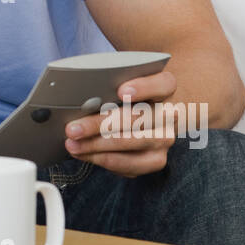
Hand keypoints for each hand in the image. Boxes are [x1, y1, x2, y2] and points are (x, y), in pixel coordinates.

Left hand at [63, 69, 179, 176]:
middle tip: (73, 128)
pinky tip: (84, 153)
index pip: (162, 84)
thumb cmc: (128, 92)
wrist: (146, 114)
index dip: (143, 88)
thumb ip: (110, 80)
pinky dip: (103, 160)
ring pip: (133, 144)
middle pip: (138, 119)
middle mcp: (171, 114)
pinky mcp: (156, 160)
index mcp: (167, 86)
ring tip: (73, 145)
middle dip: (101, 125)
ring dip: (98, 146)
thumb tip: (82, 91)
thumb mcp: (123, 80)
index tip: (121, 91)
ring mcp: (166, 139)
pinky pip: (130, 164)